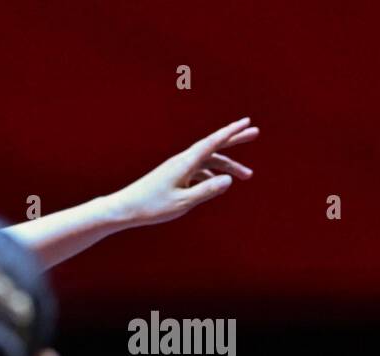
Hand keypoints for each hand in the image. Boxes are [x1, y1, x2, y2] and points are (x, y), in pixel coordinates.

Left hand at [108, 116, 259, 227]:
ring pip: (208, 162)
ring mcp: (178, 168)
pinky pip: (198, 172)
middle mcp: (182, 161)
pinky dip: (211, 175)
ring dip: (227, 166)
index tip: (247, 122)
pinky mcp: (173, 177)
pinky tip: (219, 184)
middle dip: (235, 140)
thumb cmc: (151, 207)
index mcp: (185, 163)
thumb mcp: (183, 202)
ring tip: (247, 175)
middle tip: (255, 132)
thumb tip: (228, 180)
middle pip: (213, 147)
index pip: (212, 143)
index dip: (231, 132)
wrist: (124, 209)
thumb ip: (206, 191)